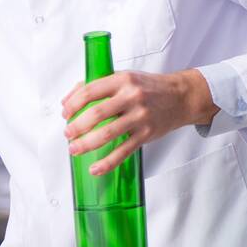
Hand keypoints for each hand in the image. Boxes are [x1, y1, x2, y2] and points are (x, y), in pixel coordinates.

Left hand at [60, 69, 216, 175]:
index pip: (90, 91)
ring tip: (74, 149)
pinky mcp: (146, 134)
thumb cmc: (147, 87)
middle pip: (97, 114)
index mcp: (122, 80)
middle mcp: (131, 97)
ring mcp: (140, 117)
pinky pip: (123, 151)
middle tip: (67, 134)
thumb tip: (67, 101)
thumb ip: (95, 85)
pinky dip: (107, 162)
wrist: (181, 97)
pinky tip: (95, 168)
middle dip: (77, 126)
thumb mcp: (123, 77)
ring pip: (107, 134)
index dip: (73, 104)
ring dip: (86, 144)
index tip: (65, 114)